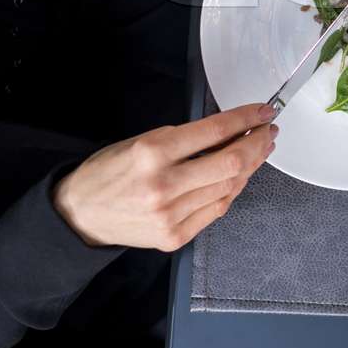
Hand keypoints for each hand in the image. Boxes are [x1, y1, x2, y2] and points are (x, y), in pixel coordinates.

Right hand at [53, 103, 276, 250]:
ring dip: (251, 165)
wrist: (79, 214)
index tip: (264, 111)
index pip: (215, 131)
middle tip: (268, 131)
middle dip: (258, 142)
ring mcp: (170, 215)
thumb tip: (230, 130)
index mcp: (152, 153)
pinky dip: (232, 189)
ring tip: (258, 150)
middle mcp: (164, 185)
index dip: (247, 118)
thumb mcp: (142, 141)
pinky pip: (218, 209)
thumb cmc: (110, 172)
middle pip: (232, 161)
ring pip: (230, 186)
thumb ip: (185, 138)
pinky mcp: (175, 236)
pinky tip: (238, 176)